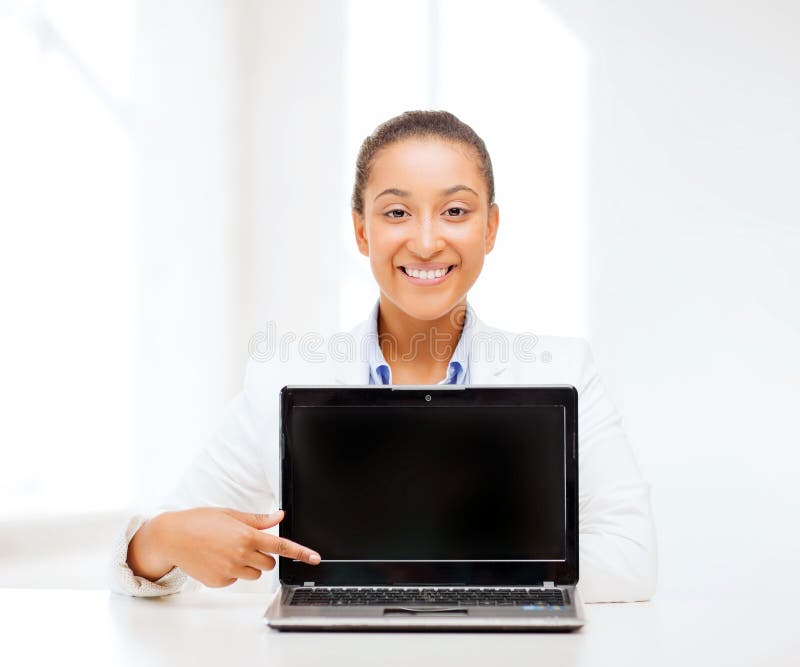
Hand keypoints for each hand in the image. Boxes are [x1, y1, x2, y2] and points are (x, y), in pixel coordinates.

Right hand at [127, 508, 319, 586]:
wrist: (172, 537)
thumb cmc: (200, 522)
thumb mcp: (231, 514)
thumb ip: (258, 520)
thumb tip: (279, 515)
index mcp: (247, 536)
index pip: (281, 546)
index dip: (301, 553)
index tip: (315, 558)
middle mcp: (241, 554)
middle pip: (269, 563)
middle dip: (263, 556)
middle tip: (245, 545)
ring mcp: (230, 571)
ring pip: (254, 574)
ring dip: (249, 565)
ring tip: (228, 551)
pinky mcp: (219, 582)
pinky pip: (236, 580)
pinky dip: (231, 573)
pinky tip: (217, 560)